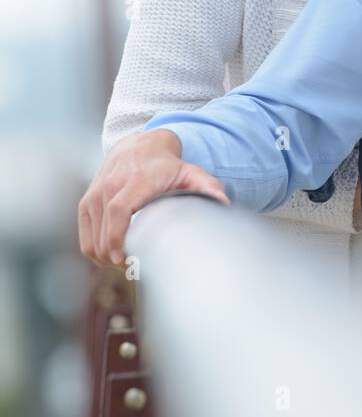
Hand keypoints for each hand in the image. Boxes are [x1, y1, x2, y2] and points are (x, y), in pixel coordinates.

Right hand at [78, 129, 229, 266]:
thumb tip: (222, 202)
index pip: (117, 210)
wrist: (139, 146)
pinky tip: (108, 256)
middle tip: (132, 270)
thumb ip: (207, 185)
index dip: (116, 236)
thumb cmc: (166, 166)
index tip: (123, 258)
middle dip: (113, 256)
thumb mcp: (190, 172)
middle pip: (103, 229)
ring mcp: (95, 192)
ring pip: (91, 235)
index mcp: (135, 181)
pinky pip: (84, 231)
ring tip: (123, 264)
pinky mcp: (87, 200)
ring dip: (104, 256)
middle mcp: (111, 185)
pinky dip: (93, 248)